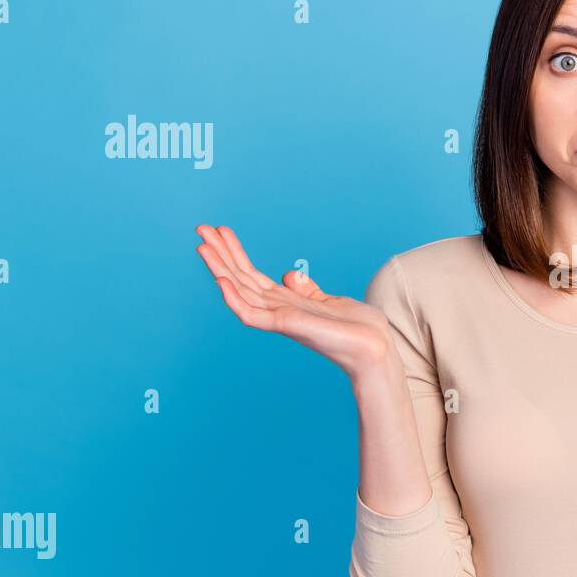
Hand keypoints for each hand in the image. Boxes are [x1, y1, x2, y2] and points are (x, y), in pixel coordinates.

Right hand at [194, 224, 398, 381]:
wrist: (375, 348)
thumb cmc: (356, 328)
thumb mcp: (328, 300)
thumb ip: (305, 289)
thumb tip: (288, 275)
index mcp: (286, 303)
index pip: (252, 275)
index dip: (236, 253)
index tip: (222, 230)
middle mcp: (278, 310)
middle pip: (241, 278)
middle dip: (221, 254)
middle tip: (201, 228)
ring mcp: (280, 319)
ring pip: (240, 291)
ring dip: (220, 268)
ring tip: (202, 245)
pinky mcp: (287, 327)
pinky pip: (252, 315)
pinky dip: (235, 299)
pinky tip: (221, 281)